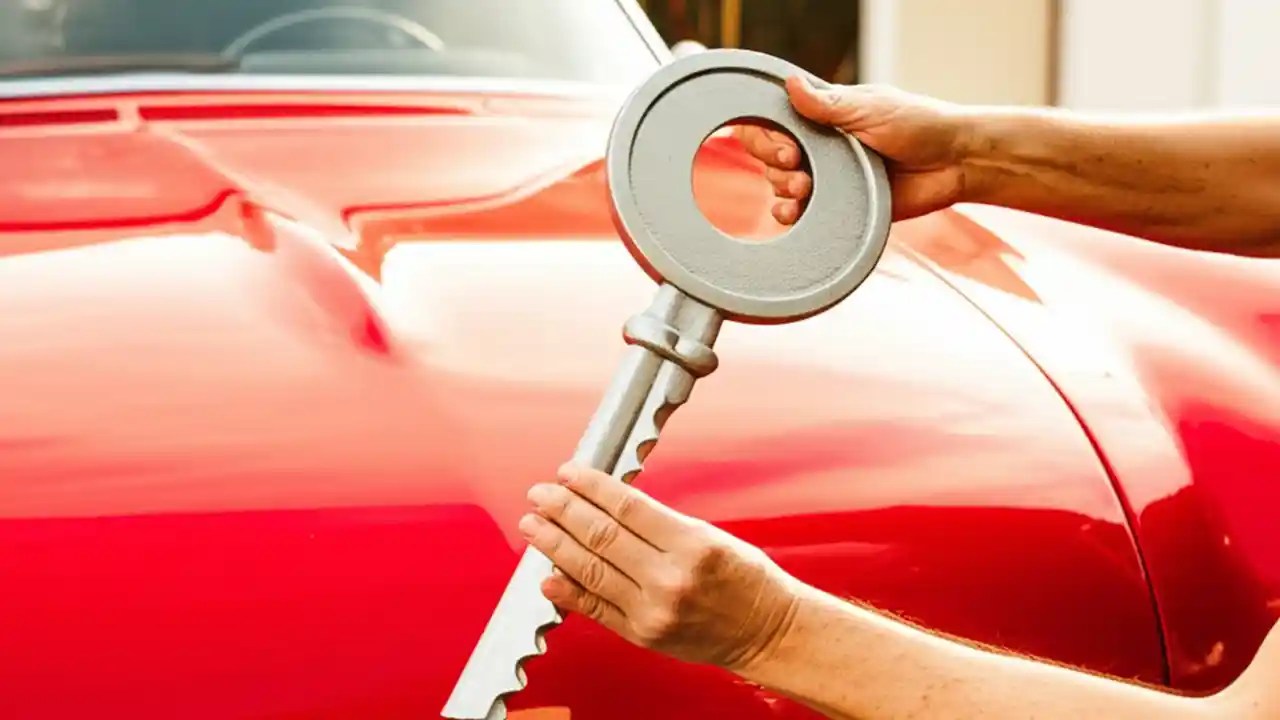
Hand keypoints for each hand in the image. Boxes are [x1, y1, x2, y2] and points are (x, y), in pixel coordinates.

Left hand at [519, 464, 801, 672]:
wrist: (767, 632)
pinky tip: (546, 574)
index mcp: (691, 545)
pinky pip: (596, 609)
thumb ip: (658, 525)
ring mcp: (652, 611)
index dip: (591, 487)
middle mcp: (669, 579)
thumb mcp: (709, 536)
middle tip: (539, 495)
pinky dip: (568, 591)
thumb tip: (607, 506)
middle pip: (602, 536)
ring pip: (591, 571)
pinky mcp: (642, 636)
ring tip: (533, 526)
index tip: (568, 472)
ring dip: (555, 545)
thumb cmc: (745, 580)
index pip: (627, 507)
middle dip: (563, 511)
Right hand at [734, 76, 975, 222]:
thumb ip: (827, 104)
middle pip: (770, 155)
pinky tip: (793, 213)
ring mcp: (828, 177)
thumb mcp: (870, 108)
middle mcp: (820, 146)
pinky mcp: (840, 206)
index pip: (775, 121)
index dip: (768, 134)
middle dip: (774, 163)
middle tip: (797, 166)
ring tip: (804, 189)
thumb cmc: (919, 125)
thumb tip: (790, 84)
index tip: (787, 146)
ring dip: (783, 188)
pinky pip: (802, 213)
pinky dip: (789, 214)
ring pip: (781, 184)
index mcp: (823, 117)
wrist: (954, 163)